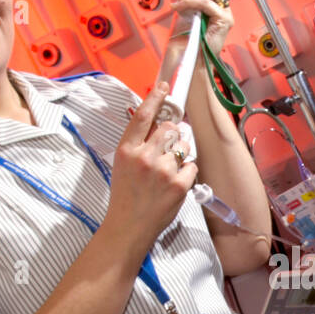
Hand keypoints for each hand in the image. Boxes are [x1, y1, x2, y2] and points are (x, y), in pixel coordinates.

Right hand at [104, 81, 196, 242]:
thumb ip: (138, 144)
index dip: (155, 98)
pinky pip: (191, 165)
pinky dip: (187, 172)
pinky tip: (174, 183)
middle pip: (169, 129)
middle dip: (172, 135)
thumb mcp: (122, 165)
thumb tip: (156, 123)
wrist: (129, 226)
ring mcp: (163, 170)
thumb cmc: (125, 196)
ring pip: (183, 146)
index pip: (143, 115)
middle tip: (167, 149)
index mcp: (127, 150)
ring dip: (179, 154)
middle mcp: (145, 157)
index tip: (164, 87)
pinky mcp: (179, 184)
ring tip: (167, 171)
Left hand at [171, 0, 233, 52]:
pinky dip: (192, 2)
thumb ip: (189, 3)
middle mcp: (224, 10)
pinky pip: (207, 3)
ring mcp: (226, 15)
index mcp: (217, 8)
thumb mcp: (187, 16)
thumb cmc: (190, 43)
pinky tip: (182, 6)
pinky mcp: (224, 20)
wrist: (193, 59)